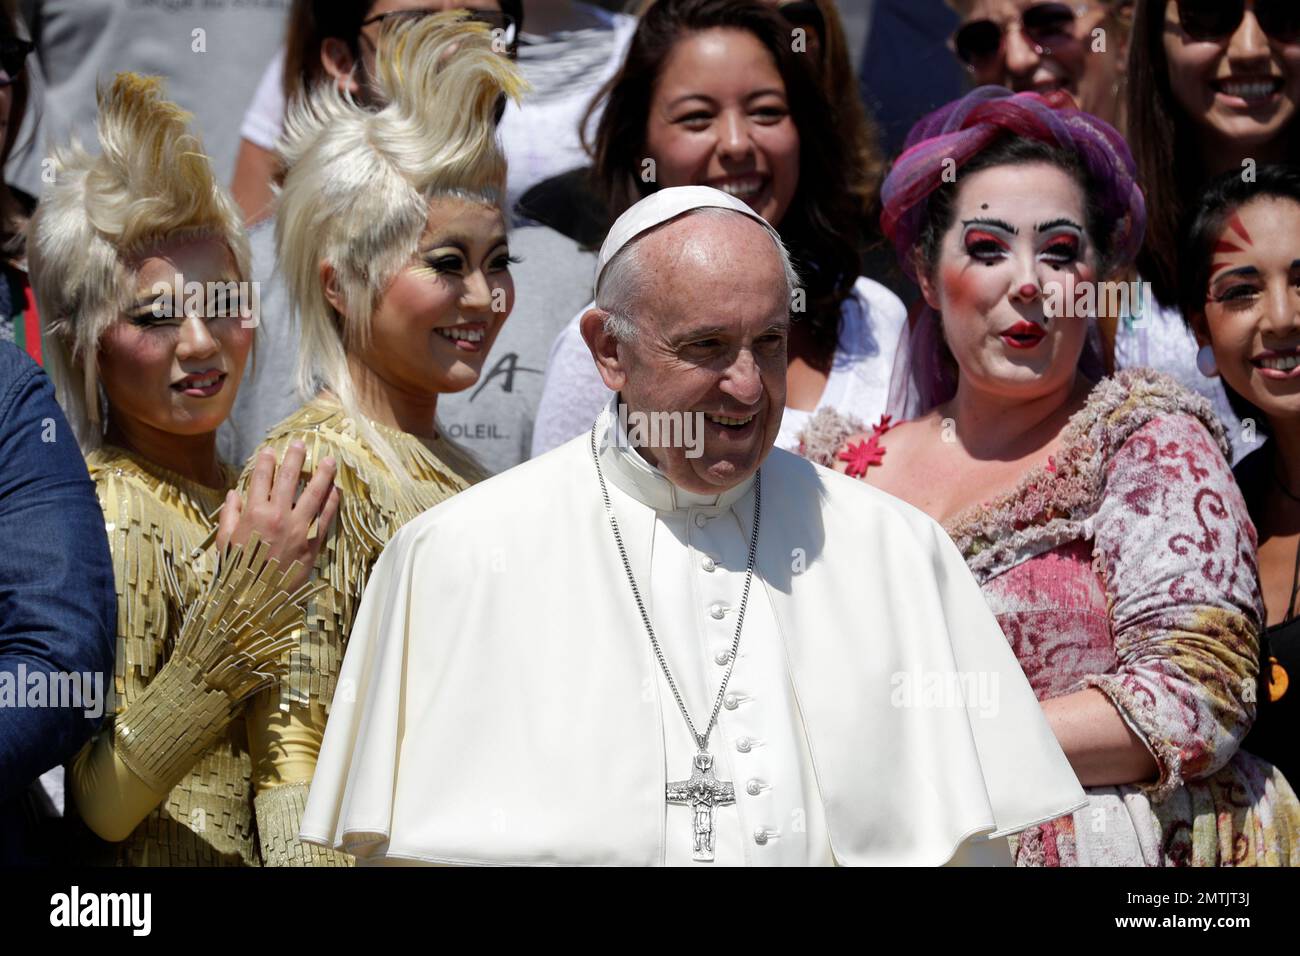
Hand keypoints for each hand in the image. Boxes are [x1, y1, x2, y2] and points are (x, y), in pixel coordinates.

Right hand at [216, 441, 339, 590]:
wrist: (256, 601)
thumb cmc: (237, 573)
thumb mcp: (226, 543)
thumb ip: (229, 516)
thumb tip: (235, 493)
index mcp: (254, 514)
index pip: (261, 479)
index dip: (266, 462)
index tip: (271, 450)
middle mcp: (278, 516)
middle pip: (290, 479)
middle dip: (296, 458)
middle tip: (301, 444)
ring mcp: (299, 529)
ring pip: (314, 494)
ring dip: (323, 474)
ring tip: (330, 460)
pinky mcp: (313, 543)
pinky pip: (326, 517)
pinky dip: (331, 502)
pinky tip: (335, 491)